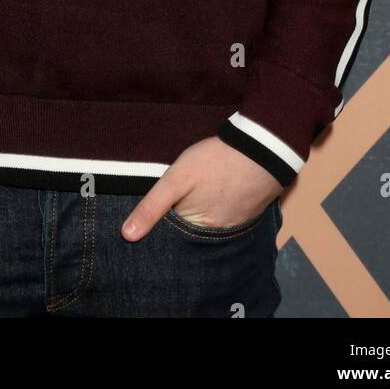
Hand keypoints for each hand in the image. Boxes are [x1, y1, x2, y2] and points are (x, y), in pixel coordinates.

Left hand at [120, 136, 283, 239]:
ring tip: (191, 198)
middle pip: (188, 234)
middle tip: (172, 203)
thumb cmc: (216, 162)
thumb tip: (127, 235)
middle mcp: (215, 237)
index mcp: (196, 231)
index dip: (157, 229)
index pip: (169, 238)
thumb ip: (152, 206)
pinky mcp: (245, 215)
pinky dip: (215, 210)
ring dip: (197, 217)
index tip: (144, 222)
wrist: (263, 150)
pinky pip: (223, 218)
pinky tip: (211, 196)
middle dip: (177, 224)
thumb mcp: (177, 178)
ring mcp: (232, 226)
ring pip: (205, 226)